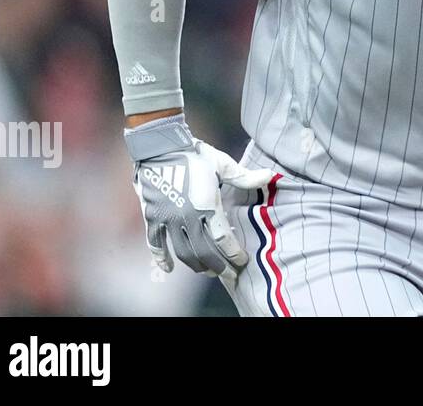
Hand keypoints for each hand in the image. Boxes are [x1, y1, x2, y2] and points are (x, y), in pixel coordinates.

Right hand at [131, 135, 273, 276]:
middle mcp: (186, 217)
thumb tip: (270, 176)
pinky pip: (155, 244)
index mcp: (207, 206)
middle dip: (219, 267)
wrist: (160, 147)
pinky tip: (168, 269)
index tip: (242, 261)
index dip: (233, 254)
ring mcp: (167, 219)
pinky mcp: (152, 217)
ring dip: (196, 265)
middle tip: (230, 275)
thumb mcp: (223, 164)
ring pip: (183, 252)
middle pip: (204, 252)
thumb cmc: (195, 155)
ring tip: (207, 272)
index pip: (223, 240)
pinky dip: (161, 258)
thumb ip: (245, 177)